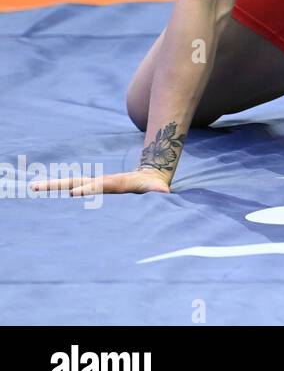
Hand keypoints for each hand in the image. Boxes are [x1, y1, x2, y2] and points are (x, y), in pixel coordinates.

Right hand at [30, 167, 171, 196]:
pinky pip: (72, 188)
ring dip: (52, 186)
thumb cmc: (154, 187)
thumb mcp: (158, 189)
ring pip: (70, 184)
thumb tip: (164, 192)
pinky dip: (55, 189)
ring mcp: (94, 184)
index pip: (101, 186)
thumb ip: (159, 191)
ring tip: (32, 187)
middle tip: (38, 186)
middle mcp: (102, 182)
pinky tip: (38, 190)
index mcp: (116, 184)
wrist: (149, 176)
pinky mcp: (91, 188)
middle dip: (59, 185)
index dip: (89, 190)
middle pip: (78, 182)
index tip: (74, 194)